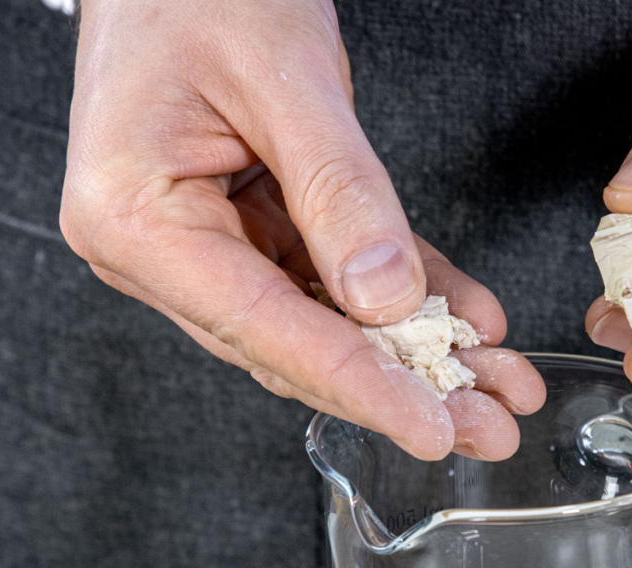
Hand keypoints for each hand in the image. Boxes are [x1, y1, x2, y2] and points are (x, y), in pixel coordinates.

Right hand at [61, 0, 544, 459]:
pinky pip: (332, 276)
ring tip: (497, 385)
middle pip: (295, 346)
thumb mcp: (283, 77)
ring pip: (322, 324)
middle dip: (402, 388)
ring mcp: (200, 243)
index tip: (430, 426)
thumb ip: (338, 191)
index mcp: (135, 218)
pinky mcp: (244, 227)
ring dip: (413, 356)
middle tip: (490, 426)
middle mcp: (158, 249)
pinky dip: (402, 297)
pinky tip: (466, 319)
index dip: (359, 384)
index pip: (265, 328)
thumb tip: (385, 297)